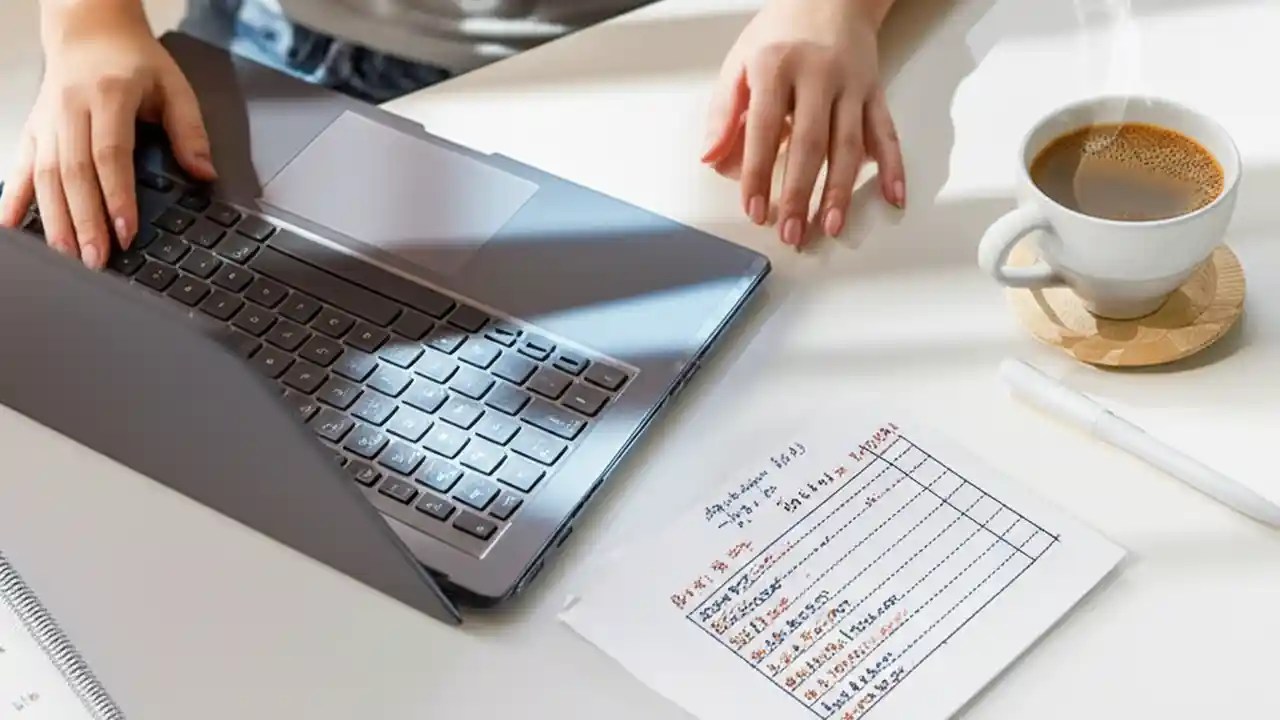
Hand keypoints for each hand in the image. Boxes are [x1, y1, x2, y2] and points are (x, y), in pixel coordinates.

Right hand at [0, 2, 215, 268]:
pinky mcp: (32, 129)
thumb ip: (190, 131)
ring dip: (55, 219)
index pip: (110, 156)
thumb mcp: (174, 87)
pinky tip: (11, 227)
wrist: (90, 31)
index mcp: (108, 96)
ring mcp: (46, 120)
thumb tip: (205, 174)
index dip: (117, 197)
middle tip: (96, 259)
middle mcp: (70, 109)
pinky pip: (21, 167)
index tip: (126, 232)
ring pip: (45, 175)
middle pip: (74, 173)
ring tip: (67, 255)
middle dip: (85, 221)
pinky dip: (14, 198)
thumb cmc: (135, 62)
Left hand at [702, 0, 904, 247]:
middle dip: (799, 194)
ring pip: (849, 145)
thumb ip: (723, 112)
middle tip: (790, 233)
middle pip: (810, 143)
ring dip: (840, 191)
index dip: (757, 174)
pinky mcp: (876, 92)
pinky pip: (887, 133)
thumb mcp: (740, 62)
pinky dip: (892, 168)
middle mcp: (817, 75)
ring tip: (829, 226)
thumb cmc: (780, 34)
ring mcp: (852, 85)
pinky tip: (893, 198)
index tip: (754, 210)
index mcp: (776, 66)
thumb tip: (710, 158)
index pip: (763, 129)